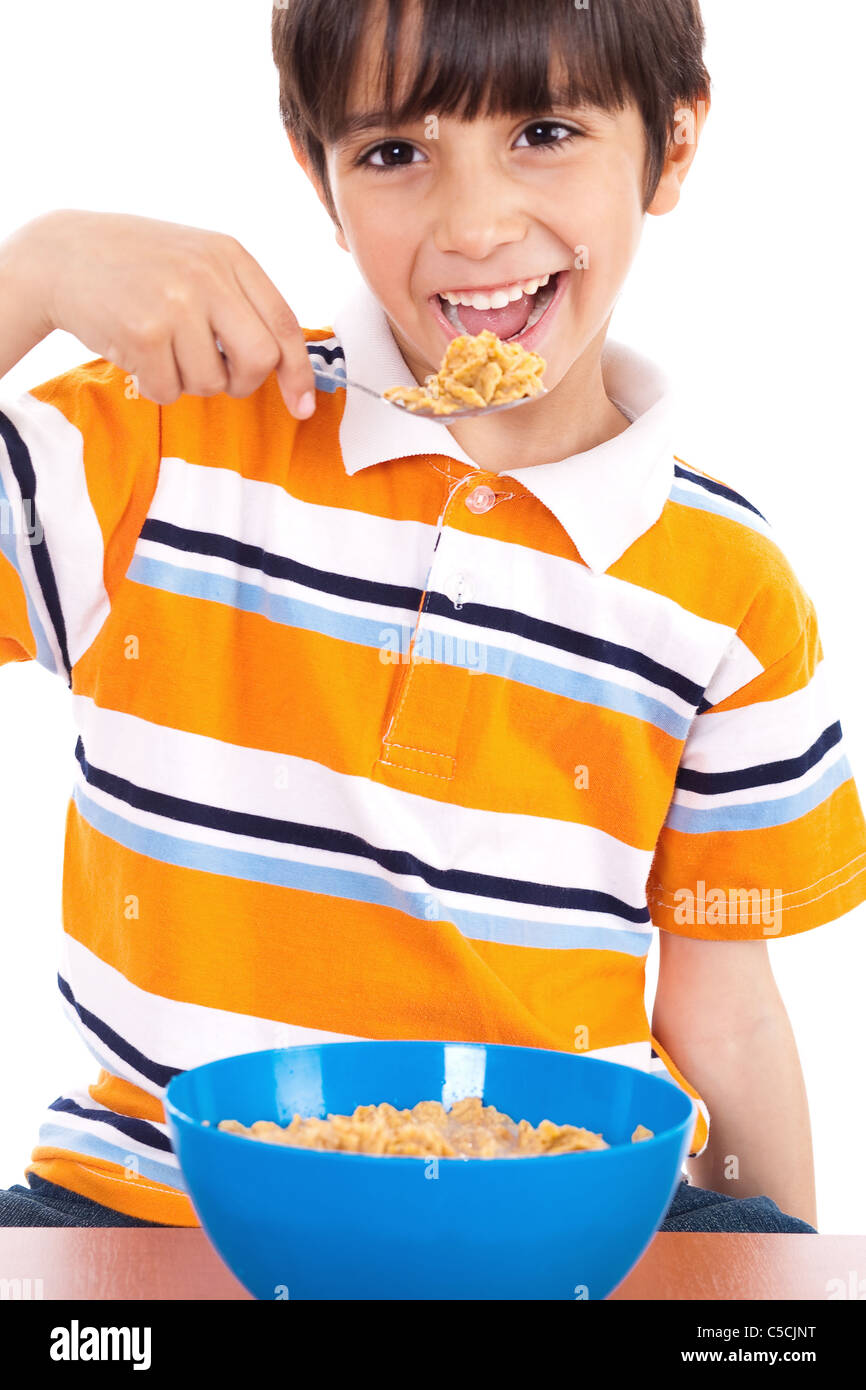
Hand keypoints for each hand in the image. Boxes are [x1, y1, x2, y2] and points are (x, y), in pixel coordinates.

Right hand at [15, 208, 316, 417]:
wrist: (62, 253)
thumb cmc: (137, 266)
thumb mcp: (198, 261)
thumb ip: (240, 301)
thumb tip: (284, 364)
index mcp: (231, 256)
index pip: (285, 324)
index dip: (299, 372)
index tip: (302, 406)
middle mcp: (209, 276)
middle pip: (260, 360)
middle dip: (243, 382)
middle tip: (217, 375)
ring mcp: (176, 303)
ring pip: (211, 382)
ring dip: (188, 382)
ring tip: (162, 349)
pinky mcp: (144, 332)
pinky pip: (169, 391)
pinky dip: (155, 386)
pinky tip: (137, 354)